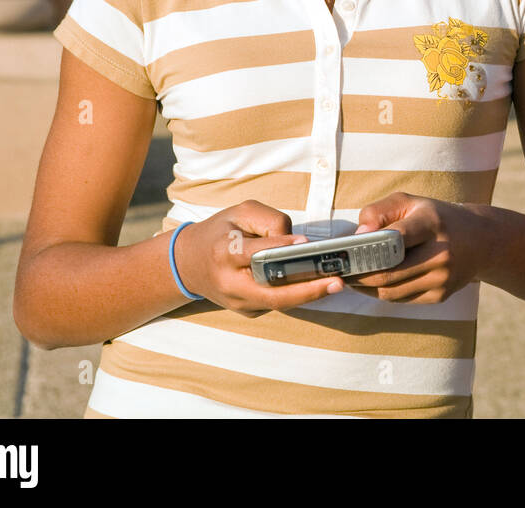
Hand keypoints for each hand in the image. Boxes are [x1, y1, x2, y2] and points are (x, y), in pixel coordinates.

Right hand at [173, 200, 346, 316]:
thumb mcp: (240, 213)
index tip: (307, 244)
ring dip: (309, 296)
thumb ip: (270, 220)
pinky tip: (319, 287)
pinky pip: (277, 303)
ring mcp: (238, 302)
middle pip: (272, 293)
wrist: (188, 264)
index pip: (254, 253)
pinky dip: (298, 296)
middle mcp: (230, 283)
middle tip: (336, 282)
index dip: (280, 248)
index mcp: (224, 252)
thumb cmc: (220, 232)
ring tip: (336, 284)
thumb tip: (298, 242)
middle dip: (307, 291)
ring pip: (279, 302)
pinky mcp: (247, 311)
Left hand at [345, 192, 489, 303]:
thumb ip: (380, 212)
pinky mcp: (441, 295)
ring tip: (351, 278)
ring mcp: (442, 278)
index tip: (349, 249)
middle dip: (358, 275)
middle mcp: (441, 253)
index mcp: (432, 223)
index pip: (397, 237)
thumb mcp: (411, 202)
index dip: (369, 246)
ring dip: (366, 288)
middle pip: (388, 273)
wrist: (482, 241)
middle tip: (339, 271)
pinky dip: (383, 293)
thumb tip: (358, 236)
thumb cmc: (437, 218)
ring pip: (391, 292)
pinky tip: (373, 284)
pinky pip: (402, 299)